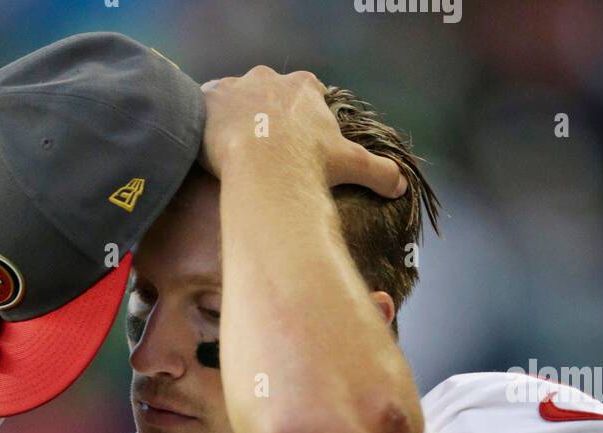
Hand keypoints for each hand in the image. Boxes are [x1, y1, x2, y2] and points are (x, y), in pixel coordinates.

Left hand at [199, 66, 407, 197]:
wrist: (263, 167)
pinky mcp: (208, 99)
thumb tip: (401, 186)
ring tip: (230, 149)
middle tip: (260, 148)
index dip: (301, 114)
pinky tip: (204, 145)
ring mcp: (236, 85)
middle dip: (264, 115)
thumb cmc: (309, 165)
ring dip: (232, 118)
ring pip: (233, 99)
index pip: (305, 92)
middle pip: (266, 92)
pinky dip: (204, 124)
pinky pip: (202, 108)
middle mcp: (270, 77)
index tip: (295, 138)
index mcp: (304, 88)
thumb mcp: (350, 166)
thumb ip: (378, 171)